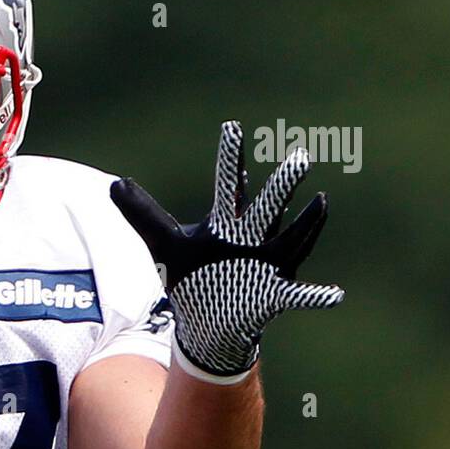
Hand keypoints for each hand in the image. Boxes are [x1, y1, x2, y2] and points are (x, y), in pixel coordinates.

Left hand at [110, 120, 344, 381]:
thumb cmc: (192, 277)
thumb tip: (114, 183)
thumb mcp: (164, 245)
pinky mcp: (275, 294)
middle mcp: (252, 238)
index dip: (229, 159)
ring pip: (291, 240)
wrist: (209, 321)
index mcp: (226, 224)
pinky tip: (335, 295)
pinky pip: (301, 295)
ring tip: (322, 201)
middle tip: (300, 154)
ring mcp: (267, 265)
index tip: (231, 127)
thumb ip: (142, 214)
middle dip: (281, 186)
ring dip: (307, 224)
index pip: (227, 186)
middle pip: (267, 207)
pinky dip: (317, 296)